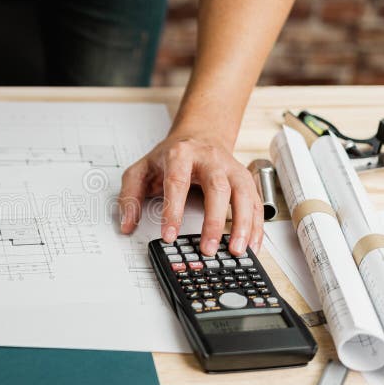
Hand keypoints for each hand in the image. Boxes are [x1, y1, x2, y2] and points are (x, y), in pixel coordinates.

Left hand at [118, 132, 262, 255]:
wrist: (200, 134)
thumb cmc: (171, 156)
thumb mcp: (141, 170)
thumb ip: (129, 196)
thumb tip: (126, 224)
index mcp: (181, 155)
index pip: (177, 183)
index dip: (173, 210)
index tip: (169, 235)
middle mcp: (210, 160)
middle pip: (217, 188)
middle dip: (214, 221)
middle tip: (208, 248)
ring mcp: (231, 168)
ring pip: (243, 194)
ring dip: (243, 224)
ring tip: (237, 250)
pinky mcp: (245, 179)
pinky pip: (256, 202)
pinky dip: (256, 225)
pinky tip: (252, 244)